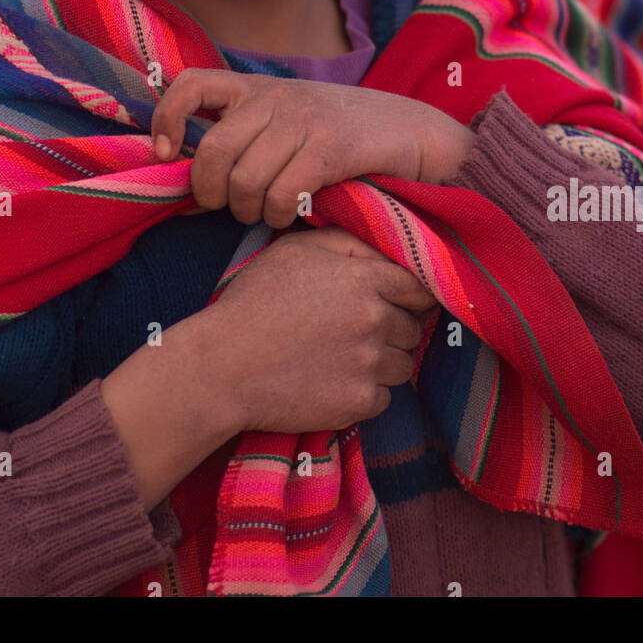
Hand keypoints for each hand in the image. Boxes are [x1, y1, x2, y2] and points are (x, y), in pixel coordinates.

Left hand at [150, 68, 475, 226]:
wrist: (413, 132)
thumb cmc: (343, 138)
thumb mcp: (288, 122)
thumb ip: (244, 141)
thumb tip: (188, 186)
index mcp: (258, 87)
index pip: (191, 85)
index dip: (166, 119)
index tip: (165, 153)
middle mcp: (277, 95)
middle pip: (211, 151)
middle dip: (209, 192)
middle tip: (226, 205)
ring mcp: (304, 119)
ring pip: (244, 180)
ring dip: (247, 210)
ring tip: (264, 212)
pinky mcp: (331, 147)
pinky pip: (282, 194)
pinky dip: (279, 216)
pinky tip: (291, 215)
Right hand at [195, 226, 440, 432]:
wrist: (223, 367)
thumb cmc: (255, 302)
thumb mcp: (294, 250)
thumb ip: (345, 242)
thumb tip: (384, 248)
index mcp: (363, 279)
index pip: (420, 287)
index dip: (414, 296)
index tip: (402, 303)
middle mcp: (374, 319)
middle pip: (413, 327)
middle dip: (394, 329)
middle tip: (357, 332)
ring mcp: (369, 363)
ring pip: (403, 364)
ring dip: (383, 362)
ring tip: (343, 357)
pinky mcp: (359, 401)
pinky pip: (384, 397)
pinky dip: (365, 392)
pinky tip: (333, 381)